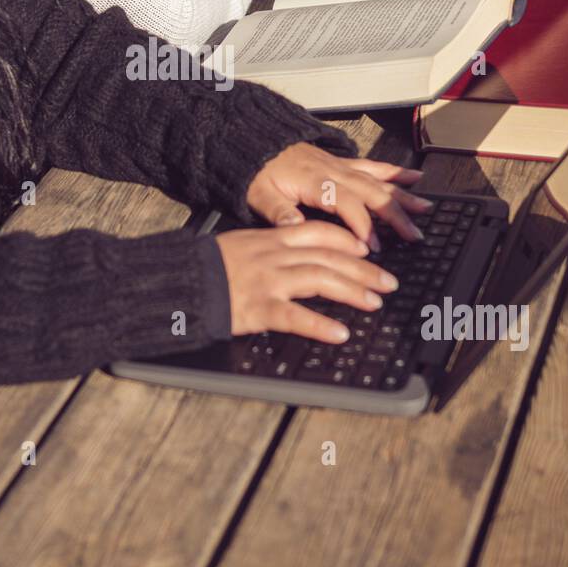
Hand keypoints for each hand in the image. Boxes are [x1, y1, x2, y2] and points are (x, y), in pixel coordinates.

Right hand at [215, 218, 400, 343]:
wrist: (179, 280)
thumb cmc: (206, 267)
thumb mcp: (241, 246)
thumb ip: (269, 247)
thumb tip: (296, 254)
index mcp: (270, 239)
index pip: (317, 232)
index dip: (346, 240)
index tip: (367, 250)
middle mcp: (273, 256)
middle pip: (328, 257)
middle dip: (364, 270)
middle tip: (388, 282)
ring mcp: (267, 281)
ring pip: (320, 280)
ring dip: (352, 291)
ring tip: (375, 303)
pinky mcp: (258, 308)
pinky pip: (295, 317)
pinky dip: (320, 325)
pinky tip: (340, 333)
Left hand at [245, 141, 432, 248]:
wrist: (253, 140)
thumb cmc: (254, 170)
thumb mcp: (257, 193)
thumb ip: (278, 211)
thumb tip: (295, 227)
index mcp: (314, 181)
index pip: (347, 204)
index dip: (362, 225)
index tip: (374, 246)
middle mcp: (332, 171)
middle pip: (371, 192)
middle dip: (396, 215)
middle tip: (415, 236)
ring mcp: (338, 165)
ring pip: (377, 180)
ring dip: (402, 195)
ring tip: (425, 209)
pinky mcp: (340, 162)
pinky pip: (372, 166)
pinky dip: (394, 172)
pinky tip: (414, 177)